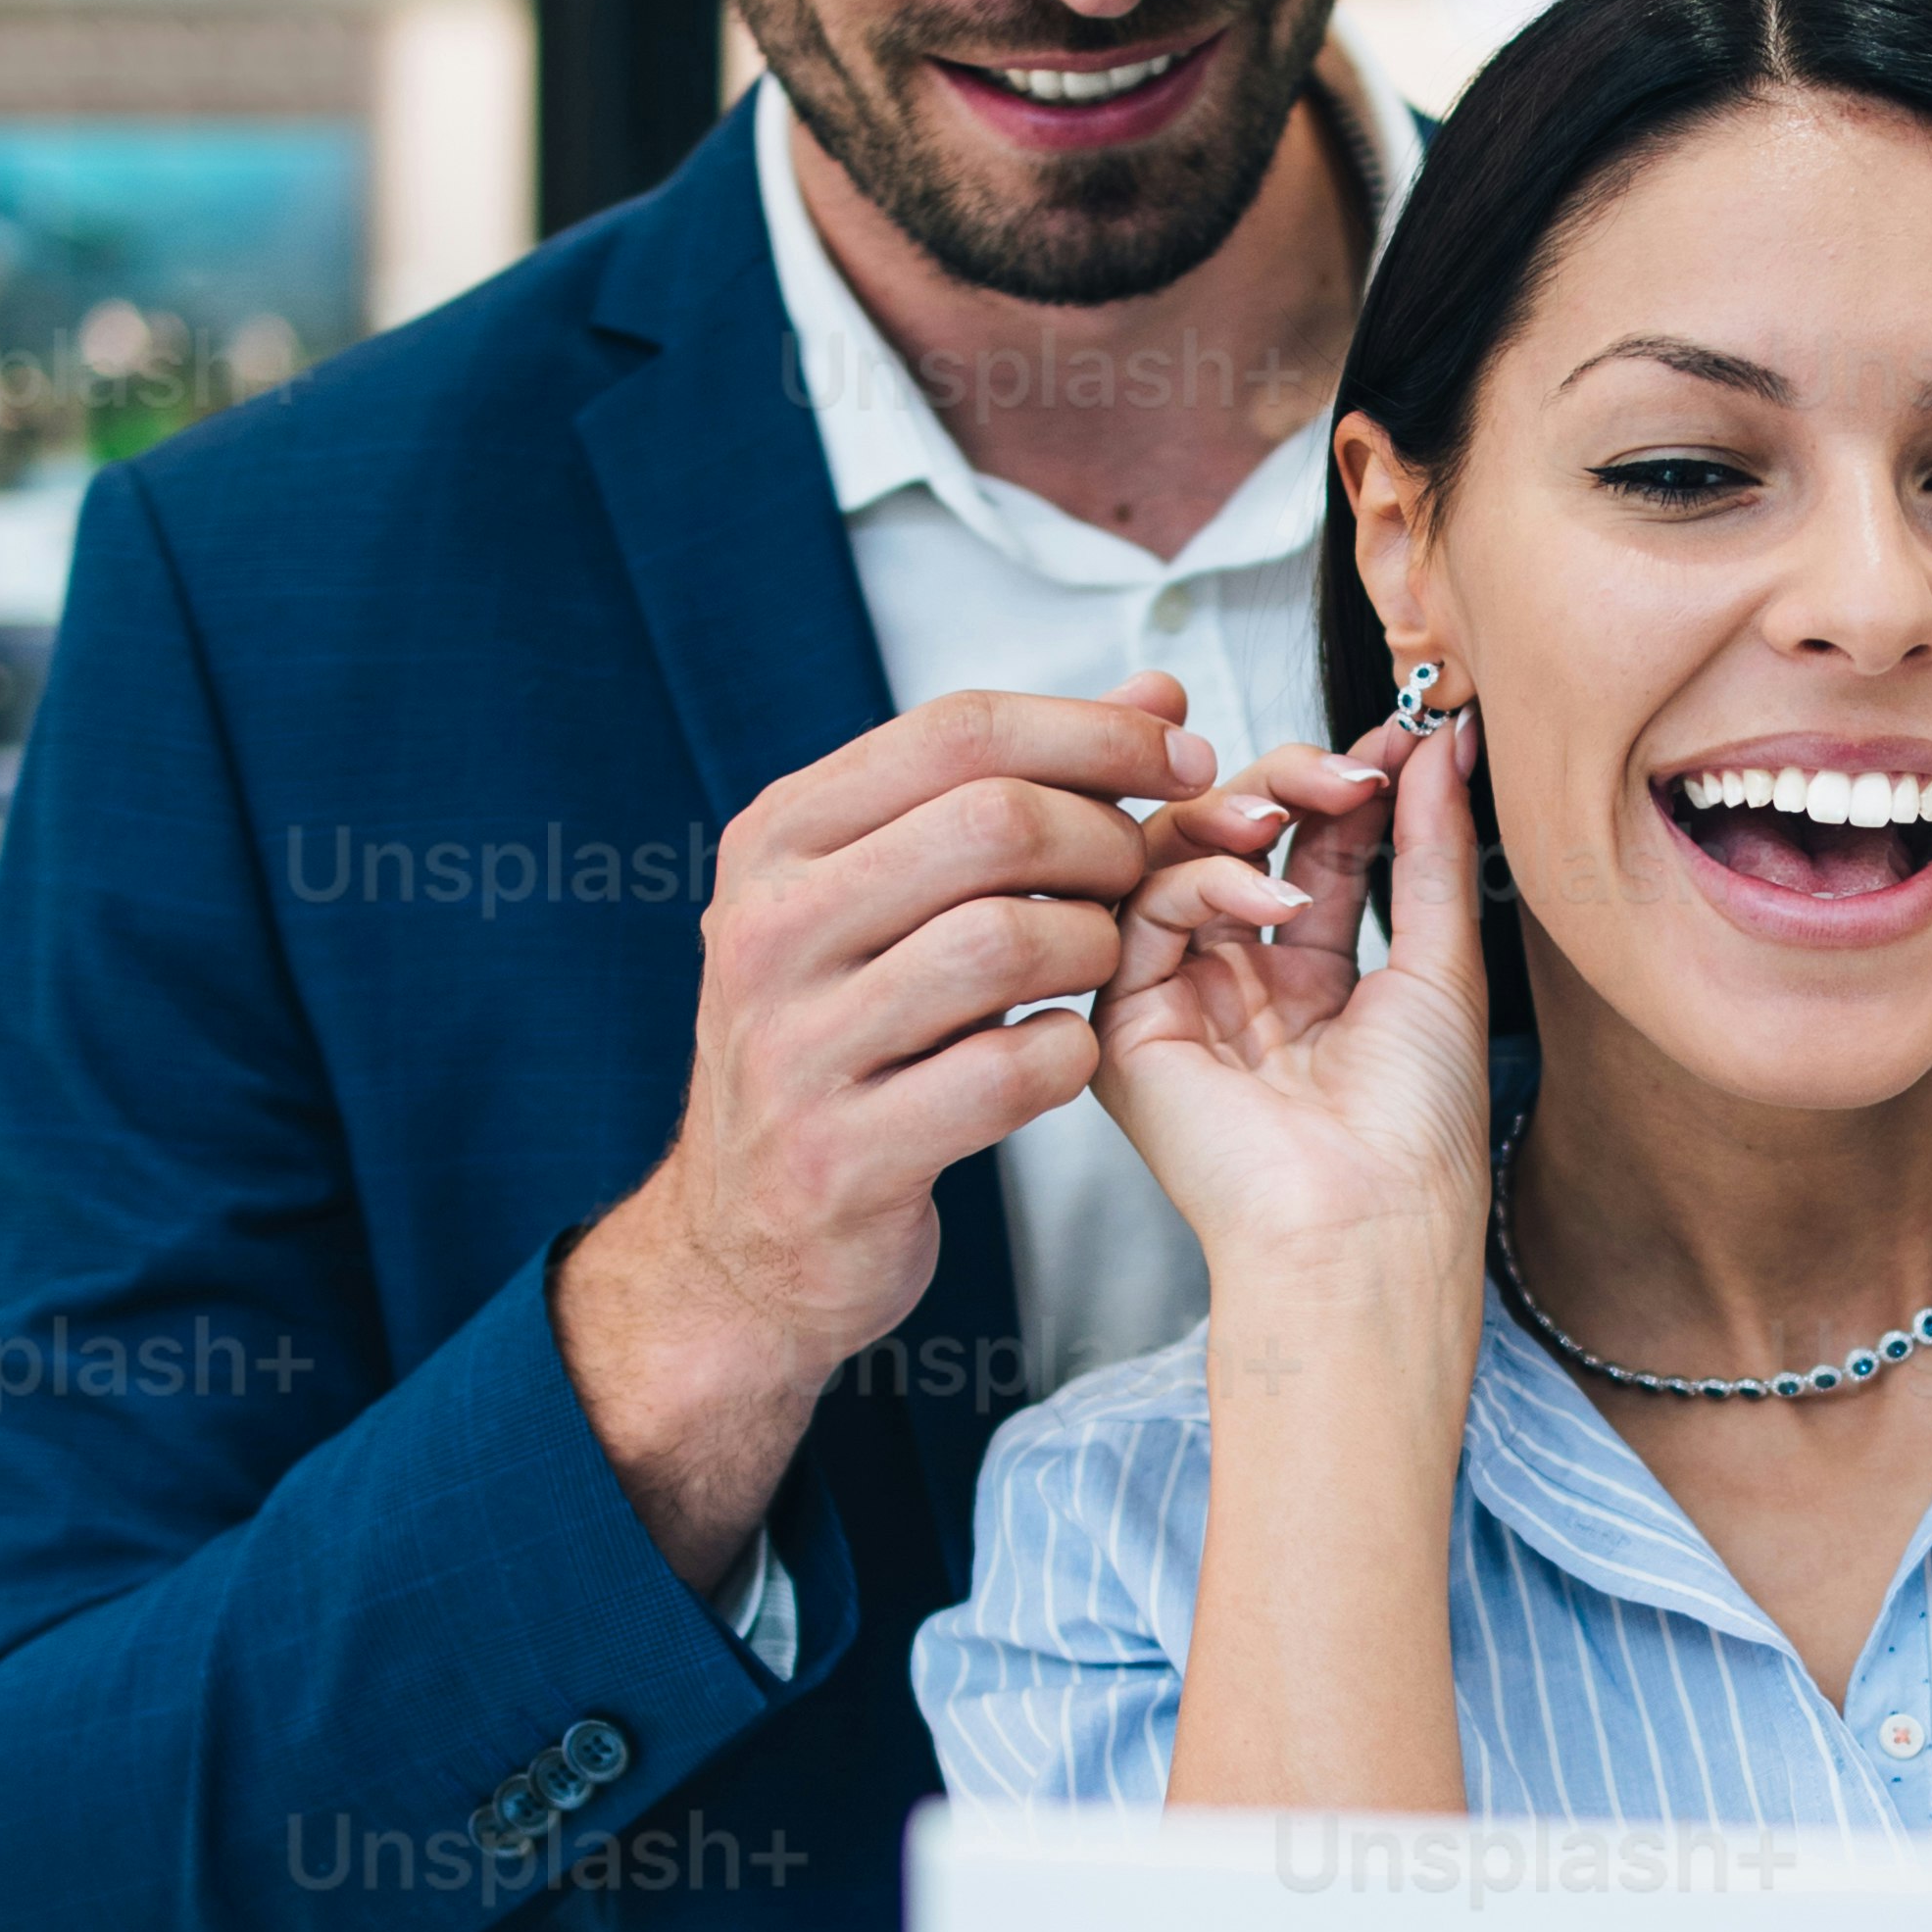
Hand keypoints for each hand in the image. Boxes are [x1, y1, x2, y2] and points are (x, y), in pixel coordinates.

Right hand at [554, 674, 1216, 1585]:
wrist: (747, 1237)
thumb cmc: (846, 1041)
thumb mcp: (891, 899)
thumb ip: (1018, 790)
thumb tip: (1161, 694)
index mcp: (776, 840)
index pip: (957, 729)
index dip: (1095, 732)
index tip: (1184, 755)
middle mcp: (769, 928)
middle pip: (992, 822)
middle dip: (1106, 841)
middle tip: (1144, 879)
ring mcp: (796, 1045)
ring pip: (1007, 942)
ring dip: (1095, 947)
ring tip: (1103, 965)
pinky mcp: (843, 1154)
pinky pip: (1009, 1072)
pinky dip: (1068, 1055)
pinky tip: (1062, 1053)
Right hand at [1095, 714, 1493, 1320]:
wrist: (1370, 1224)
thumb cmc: (1417, 1130)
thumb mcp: (1442, 963)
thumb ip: (1430, 848)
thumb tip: (1439, 747)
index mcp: (1312, 980)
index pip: (1308, 847)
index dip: (1342, 786)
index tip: (1394, 741)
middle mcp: (1237, 986)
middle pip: (1229, 838)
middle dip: (1286, 782)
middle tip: (1349, 767)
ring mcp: (1177, 1003)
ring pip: (1170, 857)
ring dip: (1237, 814)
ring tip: (1299, 817)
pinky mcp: (1122, 1027)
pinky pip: (1135, 912)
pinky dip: (1200, 881)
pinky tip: (1265, 902)